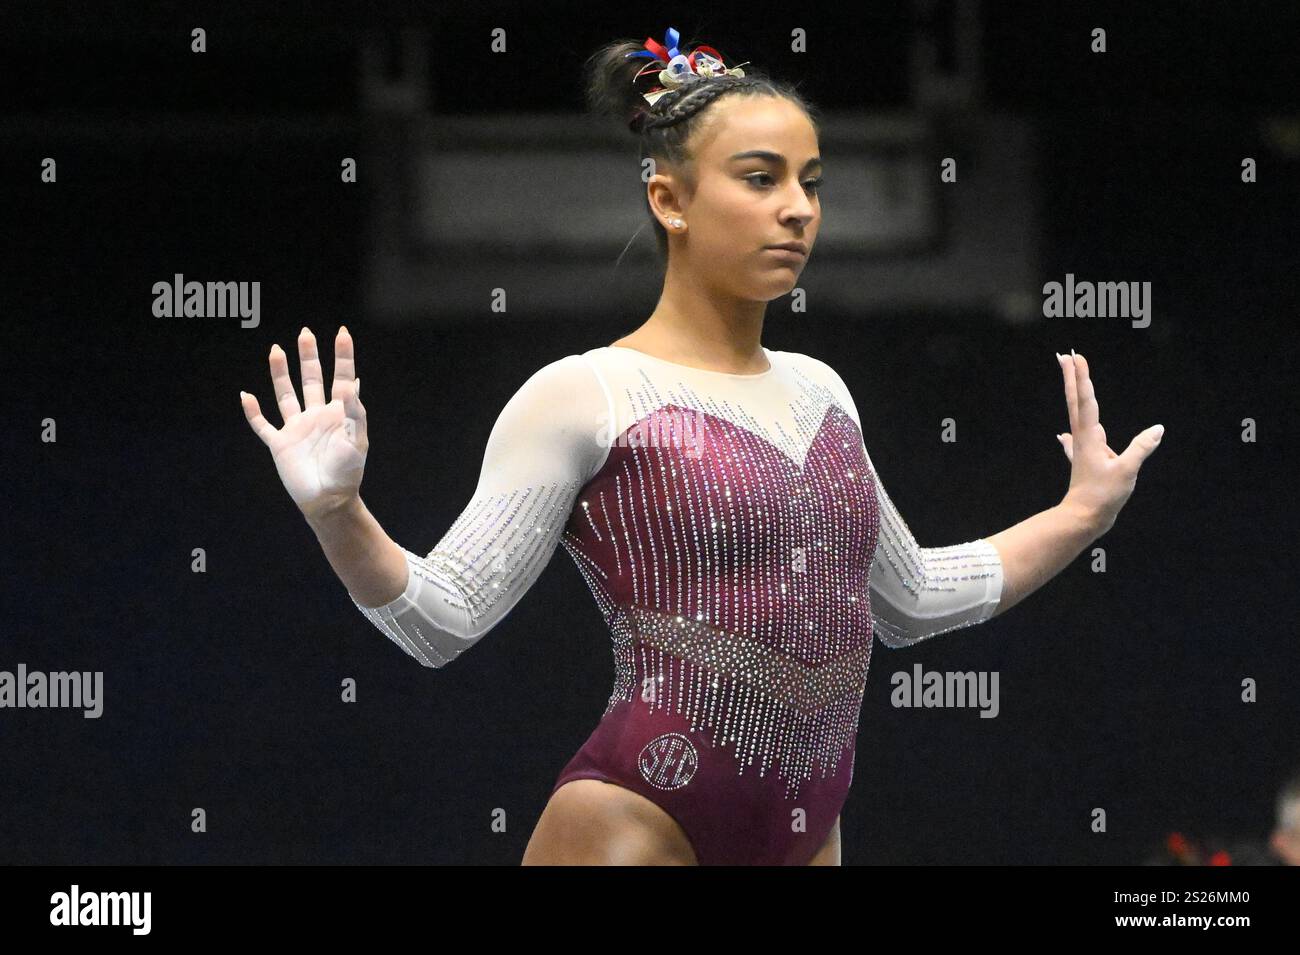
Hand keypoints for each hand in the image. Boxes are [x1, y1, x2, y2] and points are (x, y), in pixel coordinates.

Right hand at [240, 326, 367, 518]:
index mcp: (339, 413)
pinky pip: (263, 425)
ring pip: (286, 394)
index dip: (342, 356)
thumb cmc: (348, 473)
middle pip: (311, 379)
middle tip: (305, 333)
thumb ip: (352, 412)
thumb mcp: (357, 441)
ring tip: (276, 350)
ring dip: (280, 373)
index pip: (341, 378)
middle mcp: (316, 416)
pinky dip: (253, 412)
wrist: (329, 501)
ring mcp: (297, 429)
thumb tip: (350, 382)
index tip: (342, 333)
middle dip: (308, 357)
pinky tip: (246, 395)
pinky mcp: (280, 444)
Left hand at [1054, 351, 1162, 536]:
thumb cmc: (1103, 496)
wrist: (1082, 518)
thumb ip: (1141, 448)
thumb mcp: (1127, 471)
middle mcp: (1082, 438)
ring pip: (1077, 415)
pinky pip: (1077, 442)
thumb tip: (1158, 429)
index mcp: (1090, 437)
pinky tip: (1063, 435)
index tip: (1076, 357)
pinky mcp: (1083, 461)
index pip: (1086, 400)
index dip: (1082, 377)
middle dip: (1072, 377)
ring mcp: (1081, 449)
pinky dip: (1071, 434)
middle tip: (1064, 355)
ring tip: (1070, 380)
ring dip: (1074, 395)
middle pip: (1076, 401)